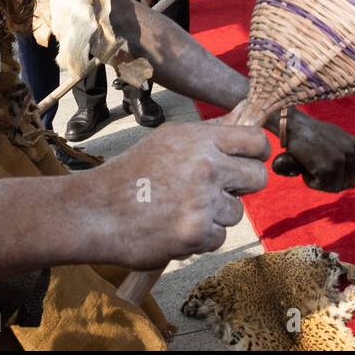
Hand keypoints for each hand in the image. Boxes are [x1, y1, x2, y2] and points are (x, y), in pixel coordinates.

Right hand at [79, 121, 269, 269]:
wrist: (96, 211)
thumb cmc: (132, 173)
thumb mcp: (168, 139)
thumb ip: (209, 134)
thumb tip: (246, 117)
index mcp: (199, 139)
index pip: (256, 141)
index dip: (256, 153)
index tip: (248, 161)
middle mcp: (206, 167)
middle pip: (258, 177)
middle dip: (243, 185)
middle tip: (219, 189)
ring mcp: (202, 202)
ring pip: (237, 211)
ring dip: (216, 215)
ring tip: (183, 209)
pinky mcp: (197, 233)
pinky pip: (219, 237)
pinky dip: (201, 237)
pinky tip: (175, 227)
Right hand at [274, 110, 354, 191]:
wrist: (294, 126)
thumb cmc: (313, 132)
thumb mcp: (338, 137)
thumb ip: (348, 151)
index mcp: (354, 144)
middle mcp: (349, 153)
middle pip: (350, 182)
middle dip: (336, 183)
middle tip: (321, 175)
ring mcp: (337, 161)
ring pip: (335, 186)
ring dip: (321, 183)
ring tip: (311, 169)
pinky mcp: (325, 168)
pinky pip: (320, 185)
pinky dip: (311, 182)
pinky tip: (305, 171)